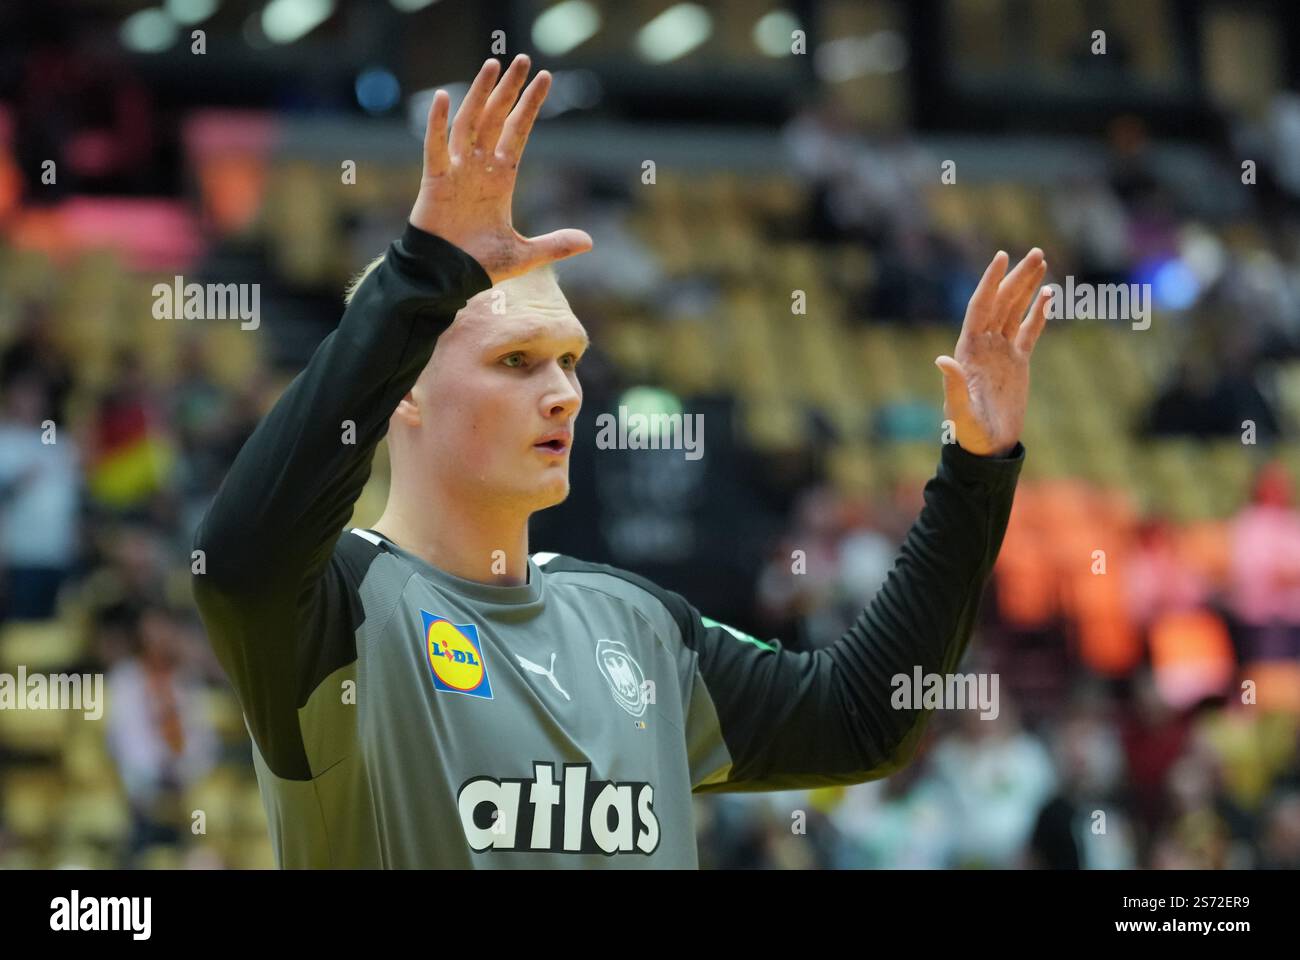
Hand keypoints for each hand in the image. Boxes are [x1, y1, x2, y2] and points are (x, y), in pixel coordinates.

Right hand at [408, 54, 591, 282]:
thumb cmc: (479, 265)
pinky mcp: (435, 180)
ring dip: (479, 94)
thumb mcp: (524, 255)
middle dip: (509, 89)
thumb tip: (590, 242)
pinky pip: (435, 146)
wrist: (446, 278)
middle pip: (495, 118)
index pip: (518, 132)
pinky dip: (437, 123)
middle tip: (522, 59)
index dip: (530, 106)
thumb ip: (554, 244)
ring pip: (468, 123)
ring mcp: (456, 170)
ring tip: (492, 65)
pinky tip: (443, 97)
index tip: (545, 79)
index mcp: (500, 179)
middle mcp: (479, 168)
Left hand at [935, 248, 1048, 456]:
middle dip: (1017, 277)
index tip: (1002, 257)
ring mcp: (1001, 352)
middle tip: (1037, 252)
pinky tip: (1049, 294)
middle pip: (1001, 303)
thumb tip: (941, 361)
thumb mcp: (959, 412)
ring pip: (1015, 311)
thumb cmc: (968, 433)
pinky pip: (1029, 331)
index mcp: (968, 351)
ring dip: (1027, 287)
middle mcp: (983, 345)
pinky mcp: (1018, 362)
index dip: (990, 282)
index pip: (980, 307)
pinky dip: (1038, 313)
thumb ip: (953, 386)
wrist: (987, 448)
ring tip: (1041, 261)